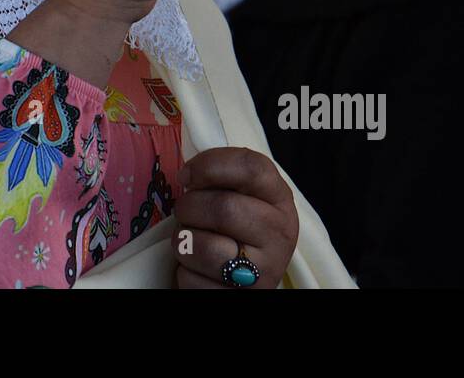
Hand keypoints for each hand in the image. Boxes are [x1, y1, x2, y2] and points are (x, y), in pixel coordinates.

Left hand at [172, 147, 298, 288]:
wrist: (248, 279)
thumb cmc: (236, 227)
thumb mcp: (242, 196)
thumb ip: (223, 178)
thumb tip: (188, 175)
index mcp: (279, 199)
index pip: (251, 168)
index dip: (210, 165)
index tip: (187, 176)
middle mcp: (279, 234)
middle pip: (222, 208)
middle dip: (188, 208)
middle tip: (185, 212)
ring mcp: (264, 270)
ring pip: (204, 247)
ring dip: (183, 241)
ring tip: (191, 241)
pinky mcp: (243, 297)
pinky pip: (193, 280)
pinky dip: (184, 272)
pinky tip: (198, 268)